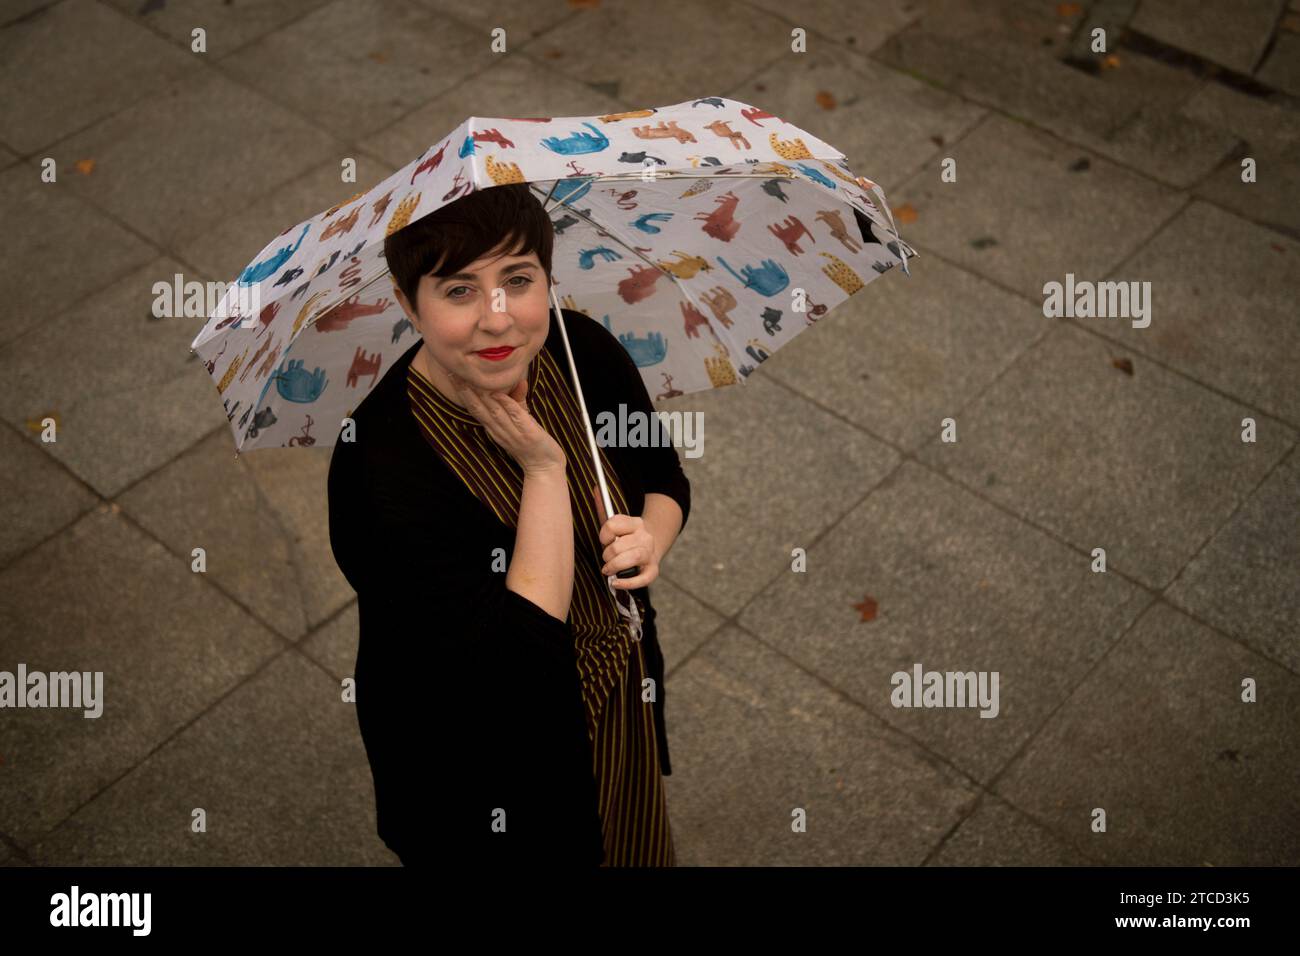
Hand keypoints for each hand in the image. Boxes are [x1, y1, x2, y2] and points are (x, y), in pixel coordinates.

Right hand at [448, 370, 565, 474]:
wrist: (544, 466)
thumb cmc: (531, 441)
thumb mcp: (521, 419)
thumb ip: (517, 401)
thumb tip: (520, 381)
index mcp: (493, 427)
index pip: (474, 408)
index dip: (462, 393)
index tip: (452, 375)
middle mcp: (499, 430)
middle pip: (479, 409)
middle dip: (465, 392)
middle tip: (454, 375)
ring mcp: (512, 432)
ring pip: (494, 412)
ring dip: (482, 396)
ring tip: (470, 381)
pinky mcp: (528, 434)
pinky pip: (516, 417)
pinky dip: (507, 405)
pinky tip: (498, 394)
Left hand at [591, 484, 657, 588]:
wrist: (649, 551)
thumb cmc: (626, 539)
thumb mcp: (615, 523)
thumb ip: (604, 507)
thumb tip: (595, 487)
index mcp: (635, 523)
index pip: (612, 525)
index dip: (604, 535)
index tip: (605, 540)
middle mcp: (645, 537)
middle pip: (618, 545)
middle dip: (607, 554)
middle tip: (607, 557)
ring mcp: (650, 554)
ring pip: (631, 558)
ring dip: (614, 566)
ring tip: (609, 569)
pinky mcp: (652, 570)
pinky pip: (642, 579)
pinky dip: (627, 583)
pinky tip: (617, 582)